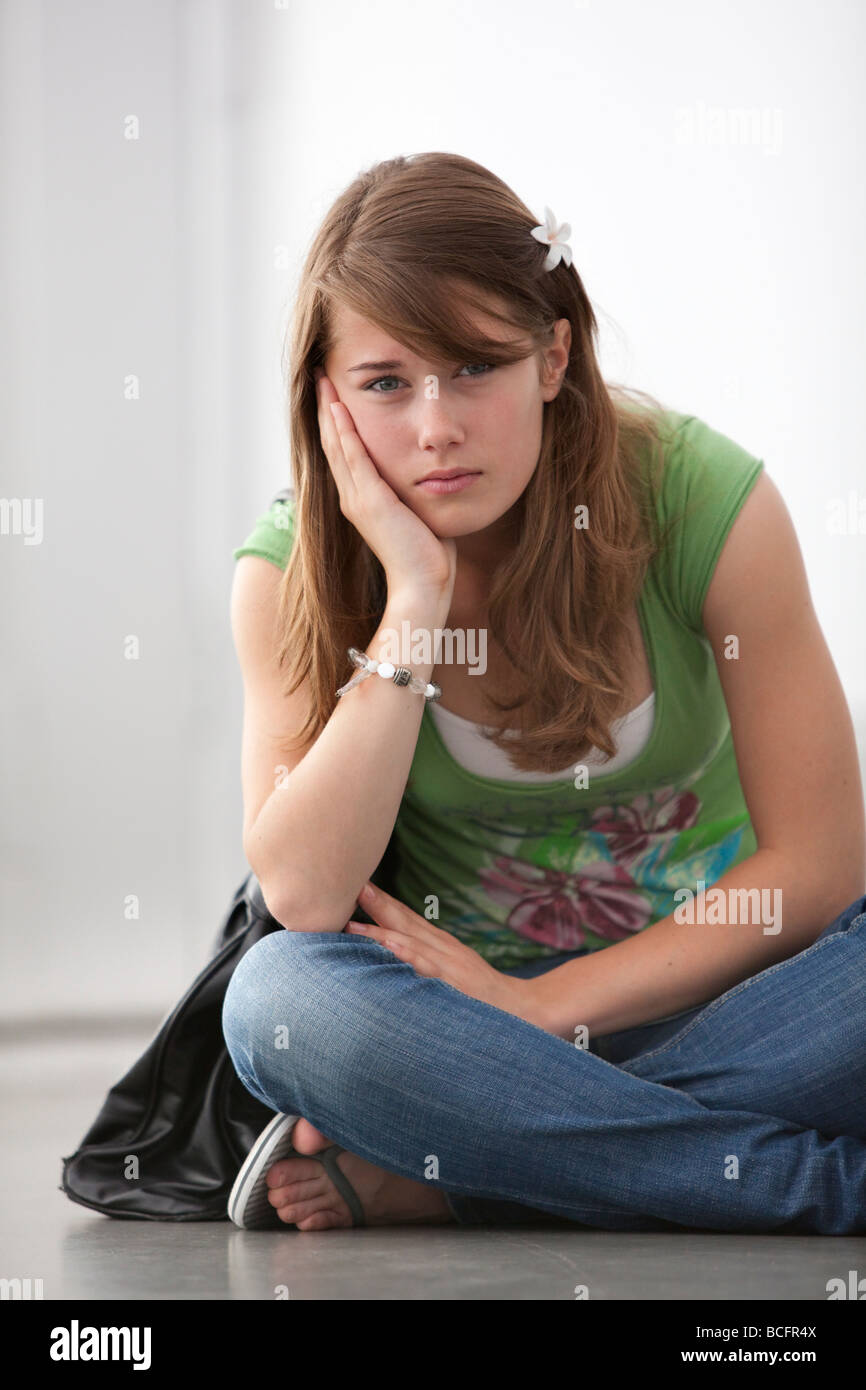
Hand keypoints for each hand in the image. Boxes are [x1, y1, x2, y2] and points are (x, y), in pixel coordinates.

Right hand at [314, 370, 456, 602]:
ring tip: (322, 380)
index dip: (336, 422)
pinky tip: (340, 407)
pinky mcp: (370, 502)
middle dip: (326, 407)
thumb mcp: (417, 515)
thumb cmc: (428, 556)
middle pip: (332, 443)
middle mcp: (353, 498)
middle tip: (319, 375)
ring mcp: (358, 499)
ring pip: (336, 445)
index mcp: (362, 500)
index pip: (343, 453)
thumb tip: (428, 476)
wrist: (424, 586)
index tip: (333, 393)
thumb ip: (412, 494)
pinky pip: (354, 458)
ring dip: (329, 410)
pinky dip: (345, 431)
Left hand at [345, 880, 545, 1029]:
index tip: (356, 885)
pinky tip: (391, 947)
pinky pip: (427, 969)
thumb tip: (394, 952)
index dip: (382, 902)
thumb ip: (426, 961)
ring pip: (411, 943)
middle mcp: (443, 949)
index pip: (408, 919)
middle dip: (378, 904)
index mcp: (440, 945)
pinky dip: (408, 956)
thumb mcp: (453, 972)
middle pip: (406, 922)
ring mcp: (448, 965)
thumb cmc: (482, 996)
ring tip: (354, 922)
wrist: (523, 1011)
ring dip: (382, 930)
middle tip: (350, 886)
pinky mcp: (454, 984)